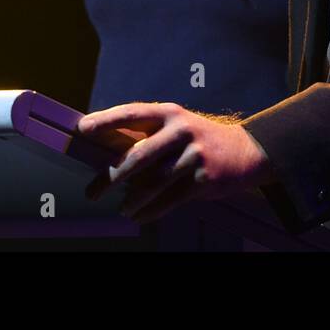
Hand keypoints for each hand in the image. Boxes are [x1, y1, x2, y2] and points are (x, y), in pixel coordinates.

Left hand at [77, 102, 273, 223]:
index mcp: (169, 113)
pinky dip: (151, 210)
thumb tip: (109, 156)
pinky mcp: (204, 178)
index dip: (106, 119)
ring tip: (121, 209)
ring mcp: (193, 154)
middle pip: (139, 154)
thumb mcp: (177, 127)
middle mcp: (181, 130)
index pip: (132, 113)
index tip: (82, 128)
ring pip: (153, 182)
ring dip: (133, 199)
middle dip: (111, 175)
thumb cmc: (199, 140)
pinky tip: (139, 216)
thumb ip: (148, 137)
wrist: (246, 151)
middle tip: (92, 191)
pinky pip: (171, 199)